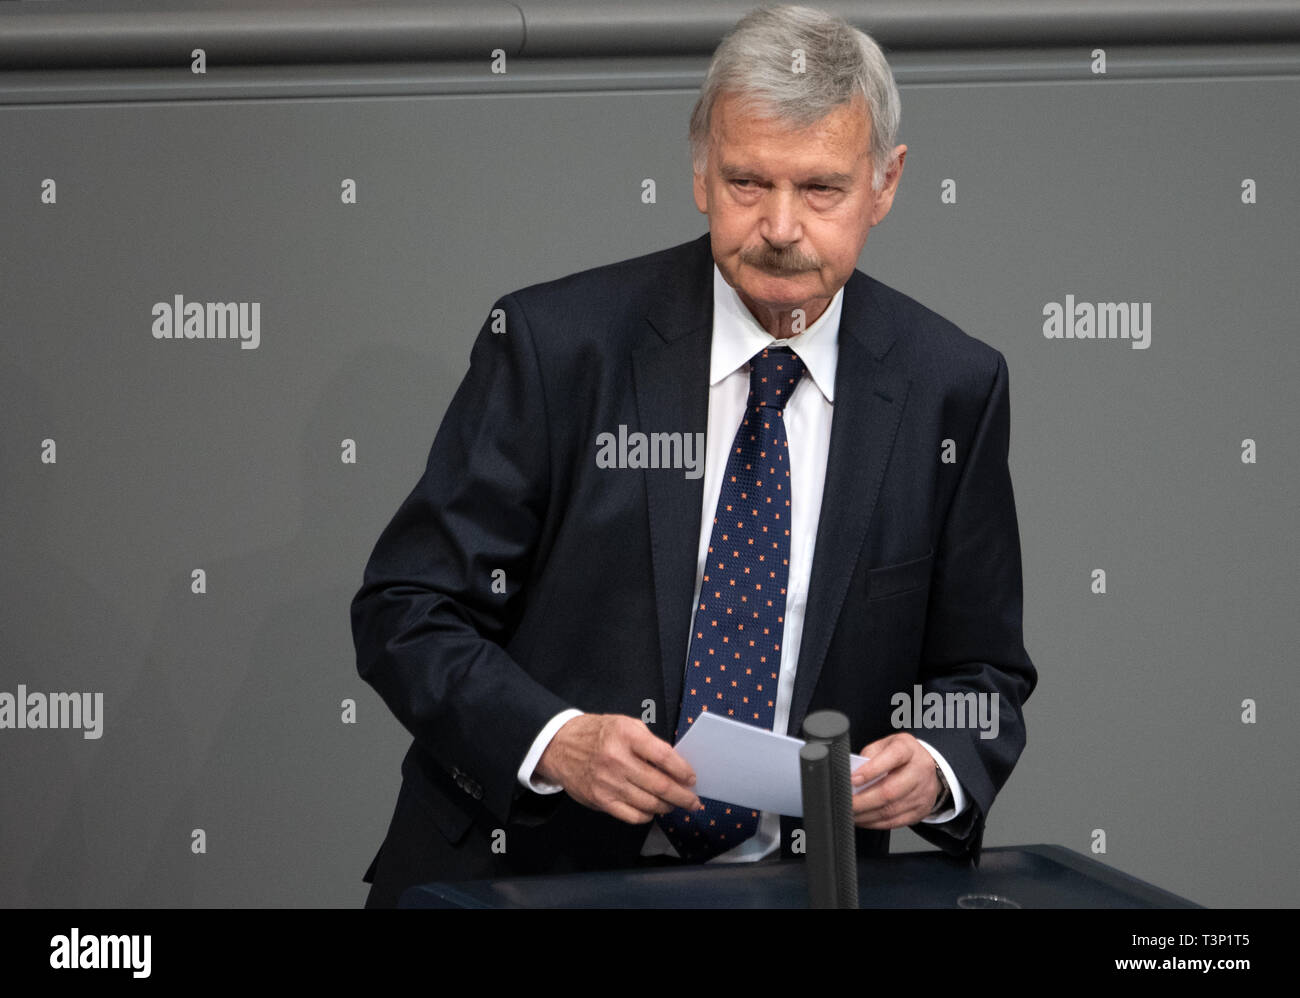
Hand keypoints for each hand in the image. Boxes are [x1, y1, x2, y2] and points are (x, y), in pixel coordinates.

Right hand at [535, 714, 702, 823]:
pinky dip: (647, 815)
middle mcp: (617, 759)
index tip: (692, 778)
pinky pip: (632, 816)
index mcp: (626, 735)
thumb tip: (675, 767)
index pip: (663, 756)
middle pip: (660, 785)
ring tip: (673, 804)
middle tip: (693, 801)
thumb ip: (649, 743)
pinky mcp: (600, 800)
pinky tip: (651, 810)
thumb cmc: (597, 733)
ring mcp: (608, 782)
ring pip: (649, 804)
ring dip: (667, 807)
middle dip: (682, 796)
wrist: (559, 745)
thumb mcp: (625, 724)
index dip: (682, 770)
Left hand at [848, 732, 938, 829]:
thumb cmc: (901, 756)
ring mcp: (922, 792)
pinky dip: (875, 823)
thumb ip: (869, 756)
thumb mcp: (885, 745)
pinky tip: (863, 819)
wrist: (927, 768)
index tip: (852, 780)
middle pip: (890, 791)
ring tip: (850, 813)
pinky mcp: (920, 810)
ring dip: (866, 815)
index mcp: (908, 749)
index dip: (871, 770)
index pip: (892, 757)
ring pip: (890, 810)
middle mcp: (919, 770)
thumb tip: (852, 774)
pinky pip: (894, 822)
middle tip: (846, 803)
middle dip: (863, 800)